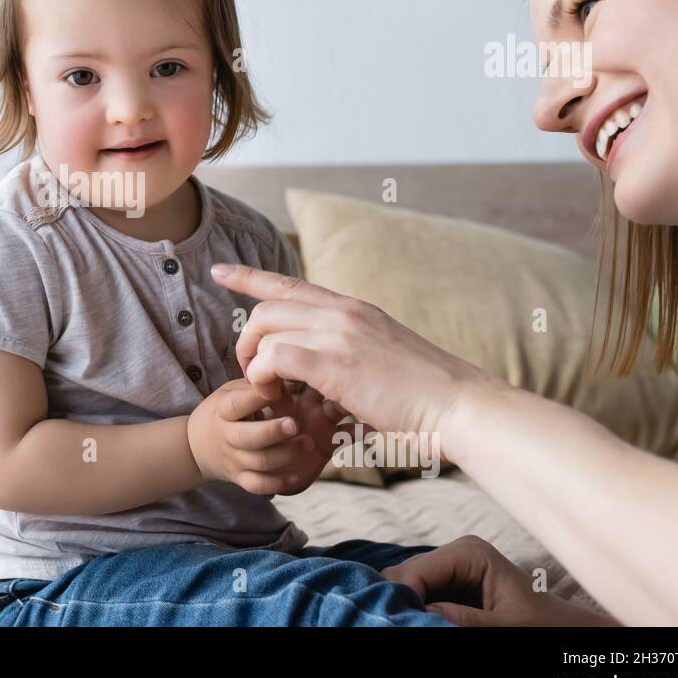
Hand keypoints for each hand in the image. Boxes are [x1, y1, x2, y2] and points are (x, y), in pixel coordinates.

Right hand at [187, 376, 346, 494]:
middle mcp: (228, 436)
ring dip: (286, 454)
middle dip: (273, 431)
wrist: (198, 447)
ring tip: (307, 443)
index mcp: (224, 411)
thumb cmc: (224, 411)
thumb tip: (287, 367)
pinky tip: (296, 474)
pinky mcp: (241, 478)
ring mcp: (235, 460)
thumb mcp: (231, 392)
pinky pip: (259, 486)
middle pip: (249, 438)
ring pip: (260, 462)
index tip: (276, 387)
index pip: (238, 404)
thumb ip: (255, 385)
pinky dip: (279, 483)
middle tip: (294, 423)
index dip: (257, 396)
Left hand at [212, 263, 498, 456]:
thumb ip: (350, 354)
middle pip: (268, 307)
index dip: (249, 276)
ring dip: (254, 362)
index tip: (219, 271)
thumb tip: (325, 379)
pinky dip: (264, 377)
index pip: (289, 282)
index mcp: (353, 310)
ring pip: (266, 329)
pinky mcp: (335, 363)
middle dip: (247, 339)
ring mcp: (339, 335)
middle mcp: (343, 313)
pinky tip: (276, 395)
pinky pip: (274, 357)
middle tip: (254, 373)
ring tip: (269, 391)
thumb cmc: (424, 396)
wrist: (458, 406)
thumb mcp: (383, 358)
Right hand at [381, 535, 619, 625]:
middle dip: (402, 599)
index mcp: (470, 553)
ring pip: (405, 582)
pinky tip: (417, 619)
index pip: (417, 571)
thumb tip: (420, 615)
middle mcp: (454, 552)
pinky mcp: (447, 582)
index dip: (404, 597)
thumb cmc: (541, 624)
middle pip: (405, 574)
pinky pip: (417, 592)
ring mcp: (449, 566)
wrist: (558, 626)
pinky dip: (414, 607)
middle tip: (399, 624)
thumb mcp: (505, 626)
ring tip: (408, 623)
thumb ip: (465, 620)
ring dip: (406, 604)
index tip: (400, 622)